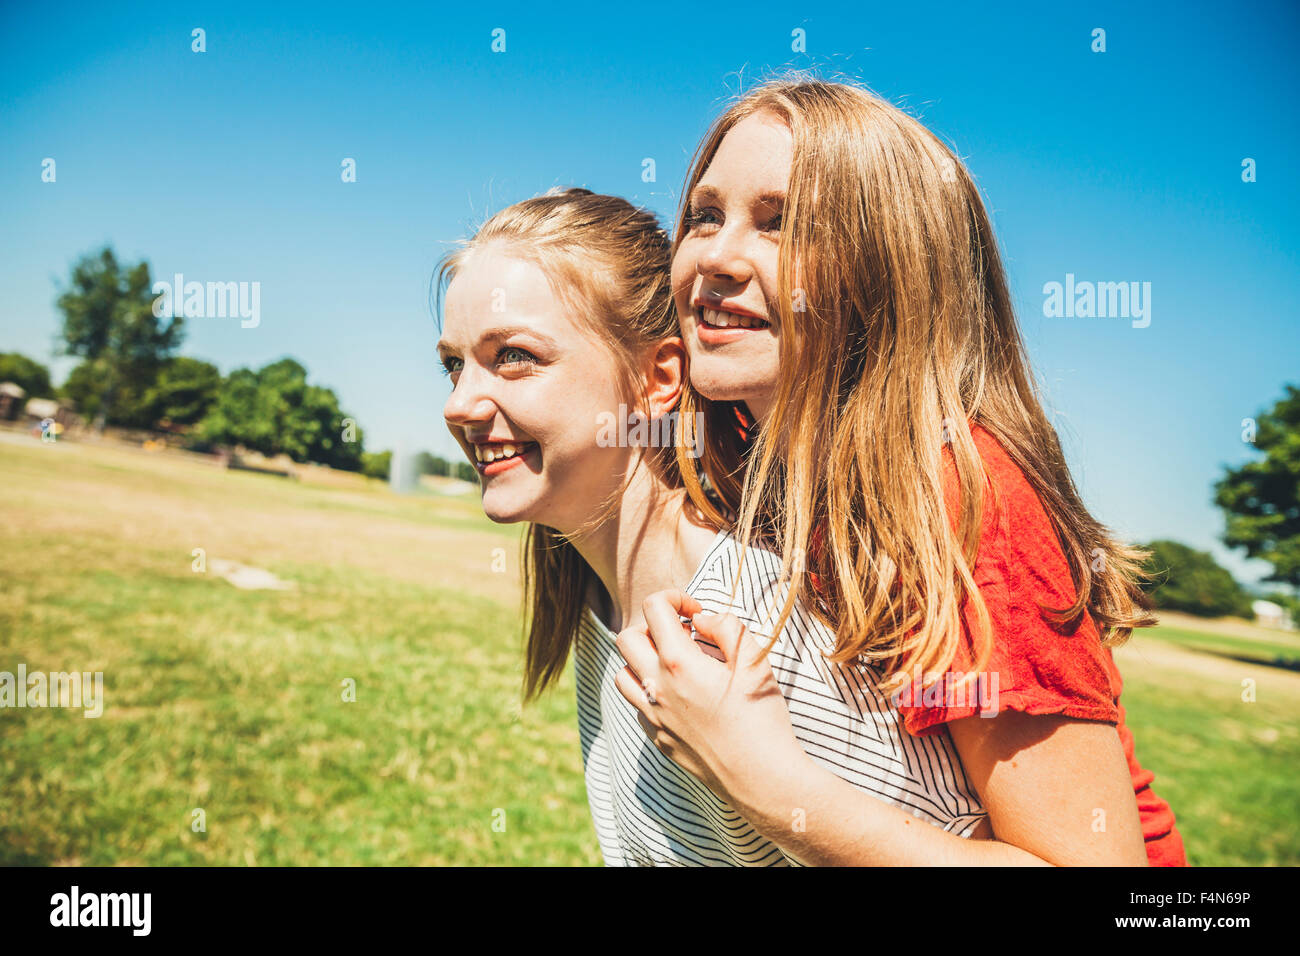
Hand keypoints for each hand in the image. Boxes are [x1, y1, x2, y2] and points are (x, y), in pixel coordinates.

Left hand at [613, 589, 806, 802]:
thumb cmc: (763, 719)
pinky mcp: (658, 739)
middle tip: (684, 634)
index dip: (674, 597)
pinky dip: (650, 691)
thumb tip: (701, 619)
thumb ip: (726, 627)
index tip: (696, 610)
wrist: (763, 779)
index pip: (653, 608)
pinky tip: (681, 695)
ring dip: (644, 659)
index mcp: (679, 664)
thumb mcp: (755, 661)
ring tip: (677, 663)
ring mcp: (653, 717)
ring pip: (623, 673)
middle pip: (627, 637)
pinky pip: (638, 705)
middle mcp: (657, 688)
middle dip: (652, 625)